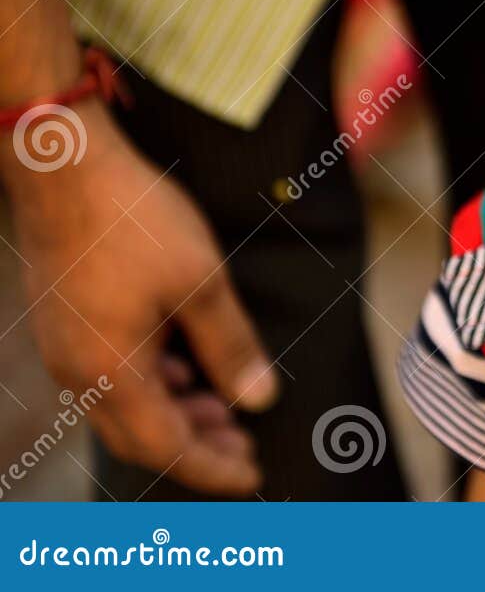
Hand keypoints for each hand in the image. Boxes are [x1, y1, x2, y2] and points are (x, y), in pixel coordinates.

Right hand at [4, 100, 279, 493]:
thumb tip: (258, 400)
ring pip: (124, 406)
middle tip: (245, 443)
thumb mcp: (201, 282)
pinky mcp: (65, 324)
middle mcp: (79, 374)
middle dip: (196, 446)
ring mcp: (66, 350)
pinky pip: (110, 375)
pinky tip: (184, 361)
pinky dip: (153, 382)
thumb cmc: (134, 220)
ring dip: (175, 412)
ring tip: (225, 403)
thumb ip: (231, 347)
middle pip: (141, 437)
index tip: (253, 477)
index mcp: (112, 374)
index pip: (167, 449)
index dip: (213, 469)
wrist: (64, 169)